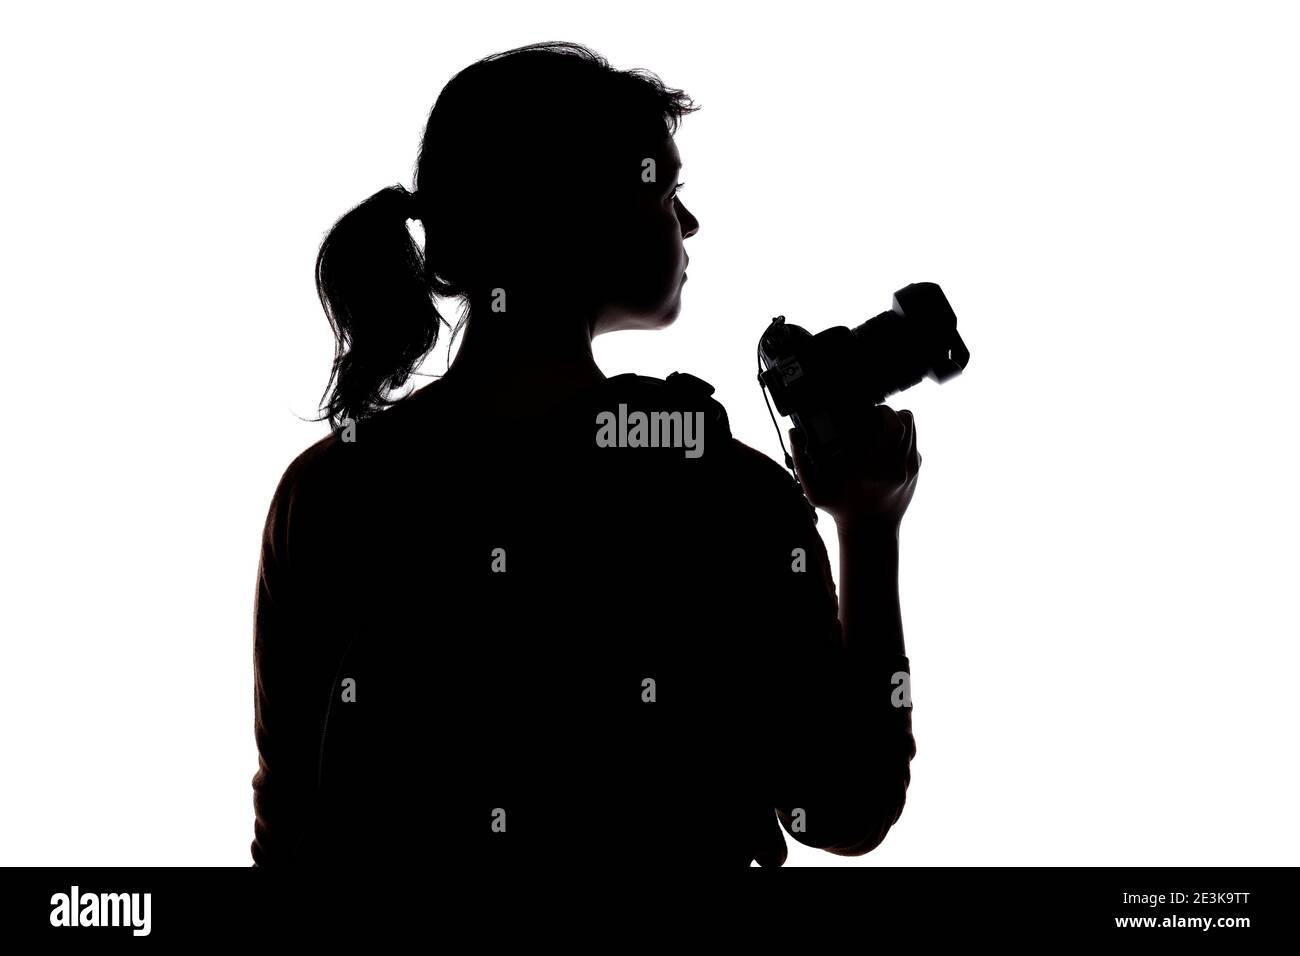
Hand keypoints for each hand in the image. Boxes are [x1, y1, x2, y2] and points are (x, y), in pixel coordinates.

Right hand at [788, 406, 919, 528]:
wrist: (872, 532)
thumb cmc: (841, 509)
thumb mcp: (814, 490)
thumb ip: (800, 461)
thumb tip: (794, 431)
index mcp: (873, 468)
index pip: (886, 421)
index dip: (871, 412)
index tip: (858, 416)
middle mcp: (897, 465)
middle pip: (903, 419)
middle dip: (885, 412)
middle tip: (870, 418)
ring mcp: (910, 466)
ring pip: (912, 426)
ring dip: (895, 420)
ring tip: (878, 427)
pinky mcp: (917, 469)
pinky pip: (913, 442)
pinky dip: (900, 438)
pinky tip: (884, 447)